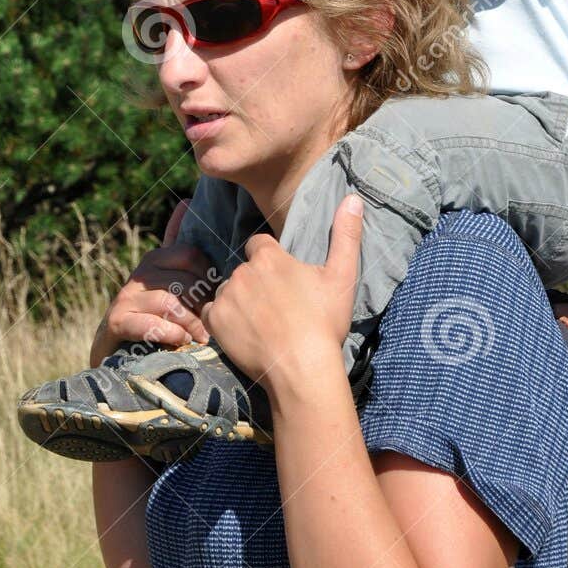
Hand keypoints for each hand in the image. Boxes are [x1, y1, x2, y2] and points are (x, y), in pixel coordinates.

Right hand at [89, 201, 221, 365]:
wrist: (117, 343)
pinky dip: (171, 333)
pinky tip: (181, 340)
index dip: (207, 275)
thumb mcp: (168, 275)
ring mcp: (126, 297)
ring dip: (191, 323)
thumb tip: (186, 201)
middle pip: (183, 280)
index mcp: (156, 259)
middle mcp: (140, 274)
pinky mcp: (118, 321)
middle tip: (213, 321)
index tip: (216, 294)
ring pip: (169, 303)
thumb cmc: (154, 309)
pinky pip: (151, 324)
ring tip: (202, 336)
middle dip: (202, 304)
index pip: (190, 254)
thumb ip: (178, 244)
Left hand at [199, 195, 363, 395]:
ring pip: (230, 291)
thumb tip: (353, 197)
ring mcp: (227, 297)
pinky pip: (213, 313)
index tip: (283, 280)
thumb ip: (346, 234)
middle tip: (277, 307)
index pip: (260, 245)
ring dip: (241, 301)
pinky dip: (224, 321)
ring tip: (262, 324)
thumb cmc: (324, 323)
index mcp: (270, 258)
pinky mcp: (216, 321)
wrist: (302, 370)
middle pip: (245, 270)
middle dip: (257, 283)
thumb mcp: (342, 277)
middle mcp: (243, 272)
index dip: (270, 260)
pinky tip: (245, 334)